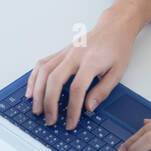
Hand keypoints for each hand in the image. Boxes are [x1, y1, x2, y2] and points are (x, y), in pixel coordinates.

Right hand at [26, 7, 136, 129]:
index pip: (77, 88)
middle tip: (50, 120)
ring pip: (44, 71)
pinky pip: (42, 64)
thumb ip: (103, 91)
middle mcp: (75, 55)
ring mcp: (65, 52)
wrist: (113, 27)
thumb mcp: (118, 72)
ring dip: (38, 93)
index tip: (70, 123)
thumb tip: (89, 107)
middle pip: (55, 80)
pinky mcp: (60, 51)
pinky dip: (34, 78)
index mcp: (91, 61)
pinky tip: (32, 91)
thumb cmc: (117, 48)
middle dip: (49, 103)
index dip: (72, 108)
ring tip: (37, 109)